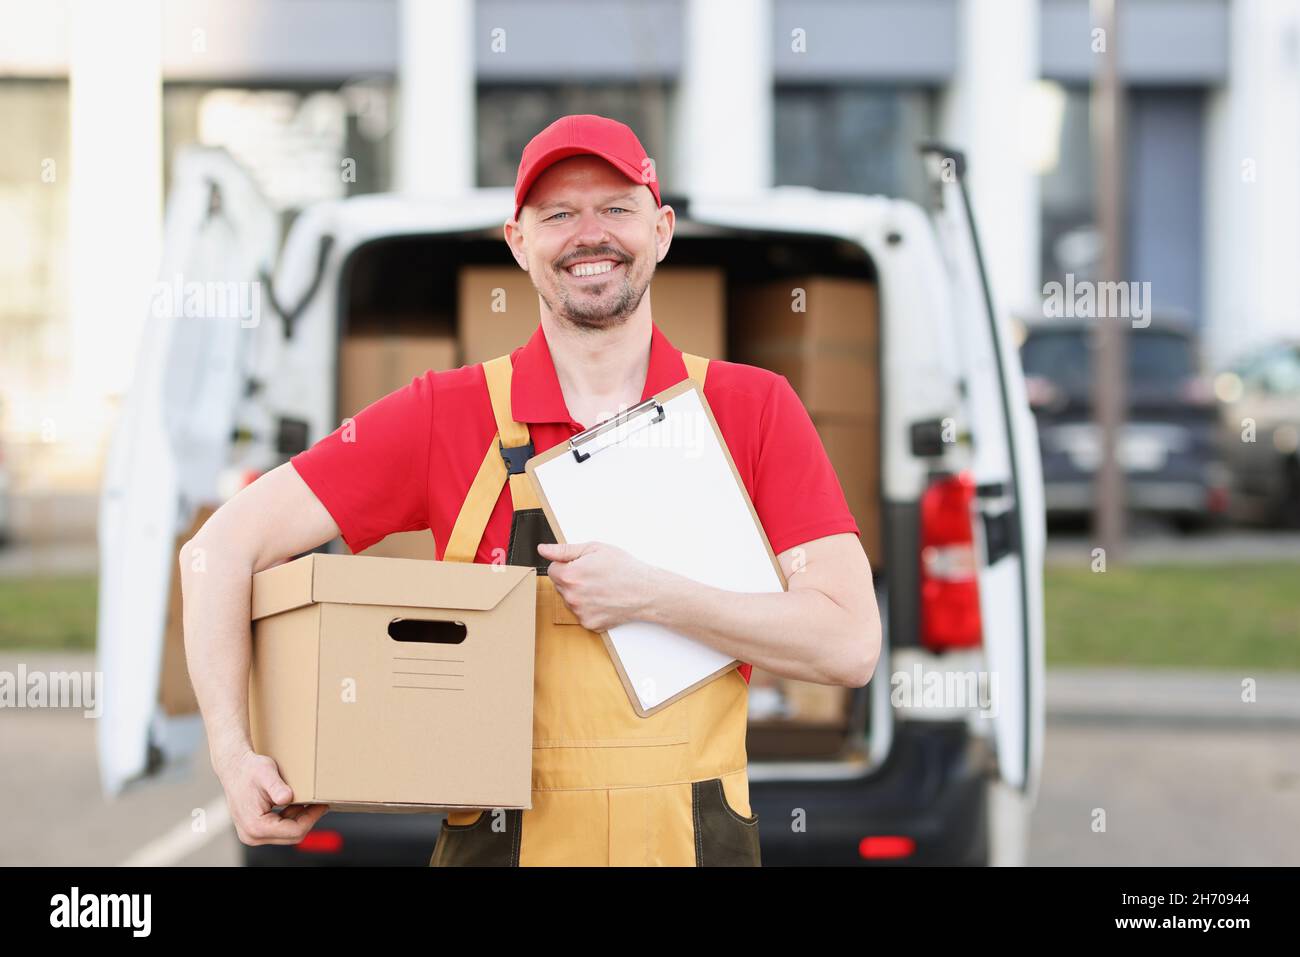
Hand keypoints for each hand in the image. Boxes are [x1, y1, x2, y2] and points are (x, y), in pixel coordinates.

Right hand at [215, 748, 329, 846]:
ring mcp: (252, 835)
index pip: (294, 831)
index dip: (312, 818)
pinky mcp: (255, 831)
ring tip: (311, 801)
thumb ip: (276, 786)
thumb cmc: (250, 769)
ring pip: (288, 834)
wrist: (234, 769)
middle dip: (309, 820)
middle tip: (320, 802)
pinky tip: (298, 804)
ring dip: (301, 819)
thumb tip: (286, 798)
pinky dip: (292, 818)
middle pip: (292, 836)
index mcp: (255, 826)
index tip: (323, 803)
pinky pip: (281, 830)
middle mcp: (252, 836)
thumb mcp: (265, 773)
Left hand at [536, 541, 660, 631]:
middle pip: (561, 585)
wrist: (646, 591)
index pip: (552, 569)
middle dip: (572, 579)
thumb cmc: (624, 568)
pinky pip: (581, 613)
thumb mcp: (594, 549)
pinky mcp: (589, 624)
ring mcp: (580, 612)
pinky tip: (604, 600)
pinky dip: (590, 608)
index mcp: (570, 575)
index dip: (567, 564)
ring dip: (580, 594)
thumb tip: (542, 550)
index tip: (583, 565)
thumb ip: (564, 550)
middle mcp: (571, 596)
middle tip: (595, 575)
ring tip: (601, 588)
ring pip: (570, 600)